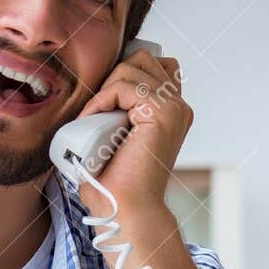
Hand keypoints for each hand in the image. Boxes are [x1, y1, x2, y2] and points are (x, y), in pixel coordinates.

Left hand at [73, 46, 190, 216]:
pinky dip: (100, 100)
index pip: (152, 64)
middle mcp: (178, 106)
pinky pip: (123, 86)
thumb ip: (118, 108)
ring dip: (104, 90)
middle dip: (112, 77)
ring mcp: (174, 108)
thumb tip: (91, 85)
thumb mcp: (115, 134)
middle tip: (97, 111)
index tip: (101, 103)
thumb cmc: (112, 180)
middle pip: (142, 59)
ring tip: (94, 120)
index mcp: (171, 109)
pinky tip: (91, 121)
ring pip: (131, 67)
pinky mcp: (163, 114)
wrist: (123, 209)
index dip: (123, 74)